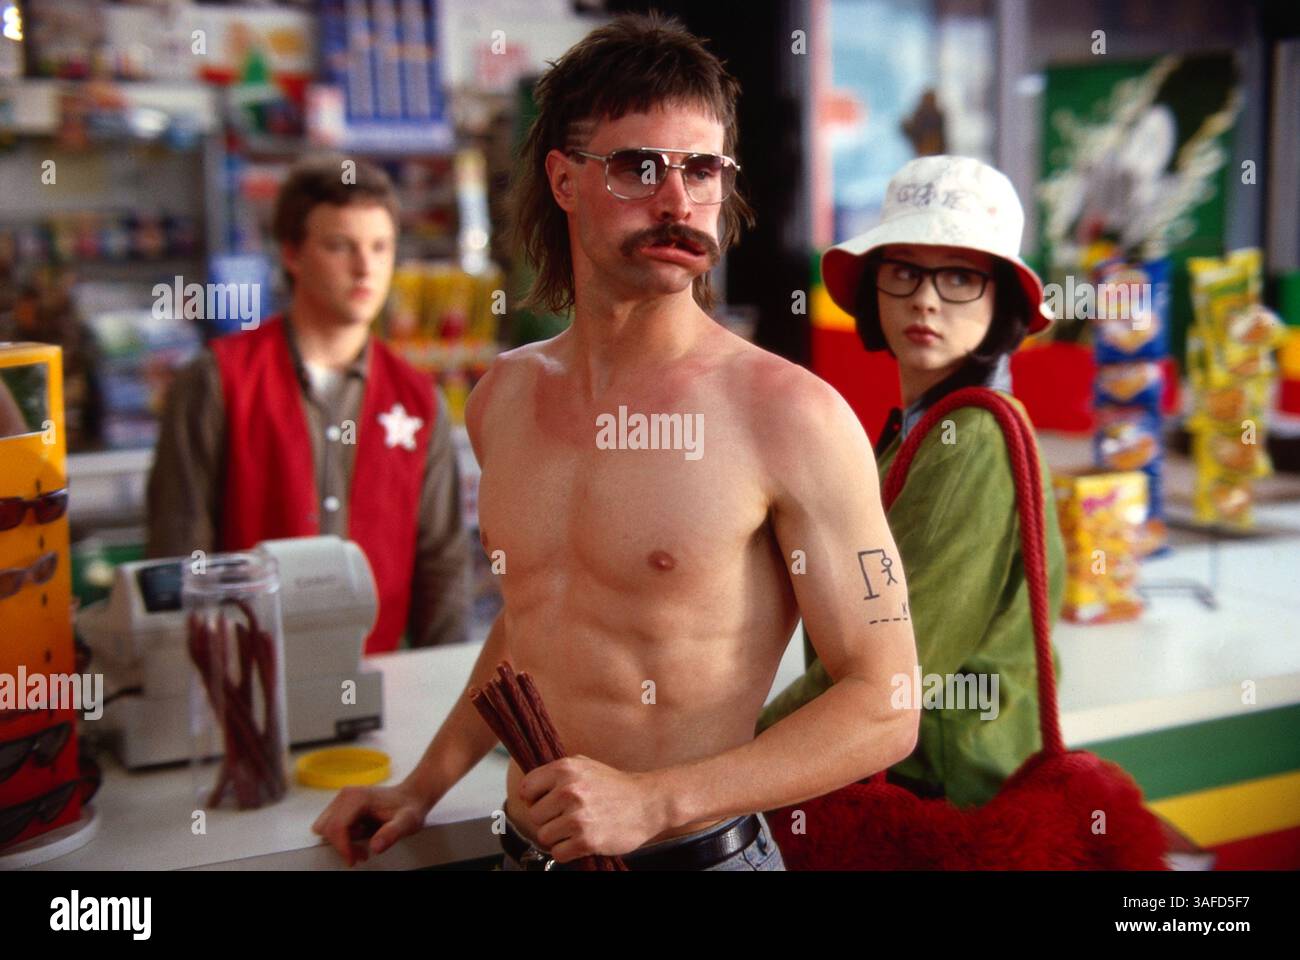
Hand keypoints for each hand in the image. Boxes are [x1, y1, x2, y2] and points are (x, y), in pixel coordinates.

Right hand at [311, 782, 431, 866]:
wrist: (410, 796)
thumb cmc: (409, 807)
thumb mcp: (407, 822)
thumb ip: (392, 834)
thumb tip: (375, 847)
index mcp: (357, 797)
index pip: (336, 826)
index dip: (343, 847)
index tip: (354, 860)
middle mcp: (346, 795)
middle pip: (326, 827)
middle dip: (341, 845)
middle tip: (361, 853)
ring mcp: (342, 799)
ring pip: (325, 827)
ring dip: (340, 842)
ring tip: (362, 845)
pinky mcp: (342, 805)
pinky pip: (331, 826)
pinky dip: (342, 837)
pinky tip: (360, 836)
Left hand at [518, 756, 667, 861]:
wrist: (649, 802)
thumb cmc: (616, 785)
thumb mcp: (585, 765)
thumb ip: (557, 773)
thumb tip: (529, 787)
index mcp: (565, 769)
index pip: (526, 788)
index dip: (534, 799)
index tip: (546, 803)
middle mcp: (569, 791)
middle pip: (534, 816)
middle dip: (548, 819)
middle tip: (567, 818)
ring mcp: (578, 817)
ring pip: (543, 836)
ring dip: (558, 837)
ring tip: (576, 829)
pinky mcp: (587, 840)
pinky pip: (558, 853)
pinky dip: (567, 851)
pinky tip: (582, 840)